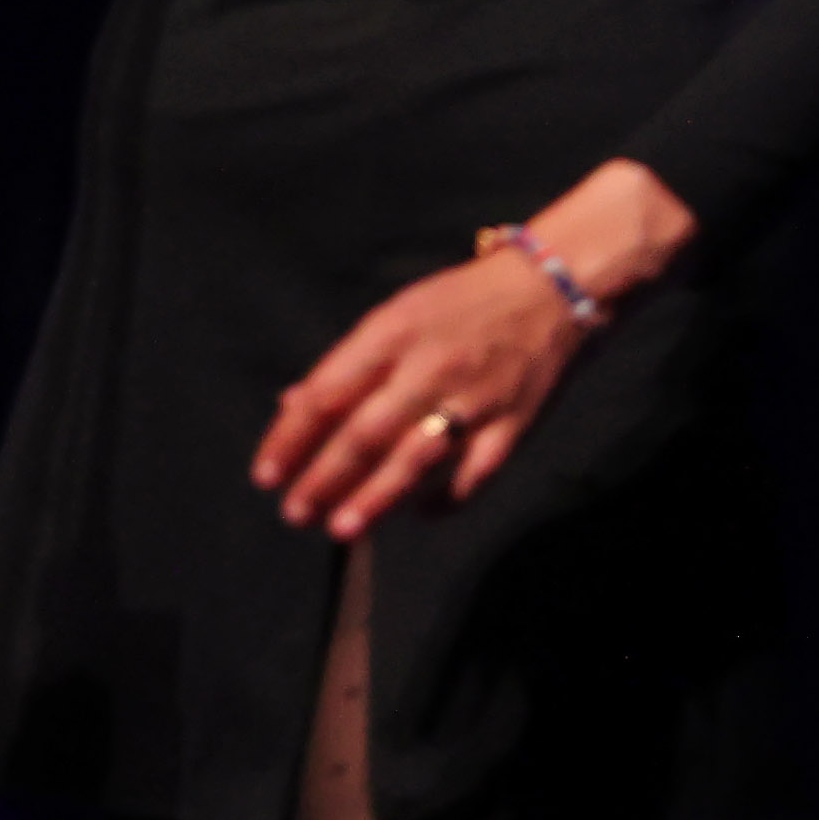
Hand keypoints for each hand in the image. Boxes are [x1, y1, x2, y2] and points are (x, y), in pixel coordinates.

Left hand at [252, 251, 591, 538]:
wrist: (552, 290)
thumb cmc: (460, 304)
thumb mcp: (395, 316)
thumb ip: (347, 364)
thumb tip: (292, 405)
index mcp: (390, 335)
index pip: (327, 393)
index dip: (291, 437)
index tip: (265, 475)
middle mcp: (428, 368)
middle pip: (366, 432)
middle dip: (325, 478)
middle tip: (295, 513)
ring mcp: (475, 400)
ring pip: (416, 458)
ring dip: (376, 497)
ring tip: (342, 529)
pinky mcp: (515, 424)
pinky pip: (476, 472)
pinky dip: (447, 498)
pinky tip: (419, 515)